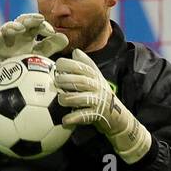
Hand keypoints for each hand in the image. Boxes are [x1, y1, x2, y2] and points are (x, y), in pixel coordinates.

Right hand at [0, 13, 69, 100]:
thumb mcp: (36, 54)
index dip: (45, 26)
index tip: (51, 32)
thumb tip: (66, 38)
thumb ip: (50, 47)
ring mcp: (5, 37)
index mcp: (29, 34)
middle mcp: (17, 33)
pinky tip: (1, 34)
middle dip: (31, 19)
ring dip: (14, 25)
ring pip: (9, 26)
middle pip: (24, 20)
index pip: (38, 25)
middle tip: (40, 19)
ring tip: (21, 28)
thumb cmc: (19, 62)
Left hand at [53, 47, 152, 162]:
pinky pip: (84, 116)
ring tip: (60, 99)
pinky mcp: (95, 115)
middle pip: (81, 81)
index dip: (69, 64)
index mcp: (94, 76)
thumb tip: (75, 51)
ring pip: (82, 98)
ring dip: (69, 98)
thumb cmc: (99, 92)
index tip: (57, 65)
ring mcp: (96, 101)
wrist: (115, 114)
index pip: (82, 67)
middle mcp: (96, 87)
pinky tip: (65, 120)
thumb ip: (85, 64)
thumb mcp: (96, 77)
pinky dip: (73, 118)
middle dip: (67, 80)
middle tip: (56, 81)